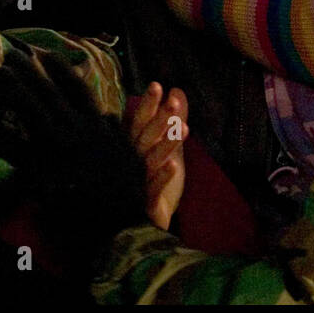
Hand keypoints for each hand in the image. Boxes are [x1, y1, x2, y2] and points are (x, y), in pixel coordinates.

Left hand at [0, 42, 147, 281]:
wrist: (117, 220)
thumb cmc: (126, 190)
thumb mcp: (128, 154)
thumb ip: (117, 132)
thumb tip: (108, 116)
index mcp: (97, 126)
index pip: (77, 89)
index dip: (61, 69)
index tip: (47, 54)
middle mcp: (75, 129)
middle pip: (48, 93)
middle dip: (29, 72)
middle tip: (11, 56)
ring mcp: (56, 147)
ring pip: (30, 110)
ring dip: (12, 91)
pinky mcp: (39, 169)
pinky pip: (11, 147)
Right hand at [126, 82, 187, 229]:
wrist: (137, 227)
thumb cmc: (150, 182)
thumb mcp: (167, 148)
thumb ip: (171, 122)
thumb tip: (177, 92)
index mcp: (132, 147)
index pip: (138, 122)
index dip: (148, 105)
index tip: (157, 85)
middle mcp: (130, 162)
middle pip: (144, 137)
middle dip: (159, 120)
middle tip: (173, 102)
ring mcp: (135, 182)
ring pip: (150, 160)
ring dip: (166, 145)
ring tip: (183, 129)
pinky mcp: (143, 203)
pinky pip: (152, 189)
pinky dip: (162, 177)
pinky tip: (173, 166)